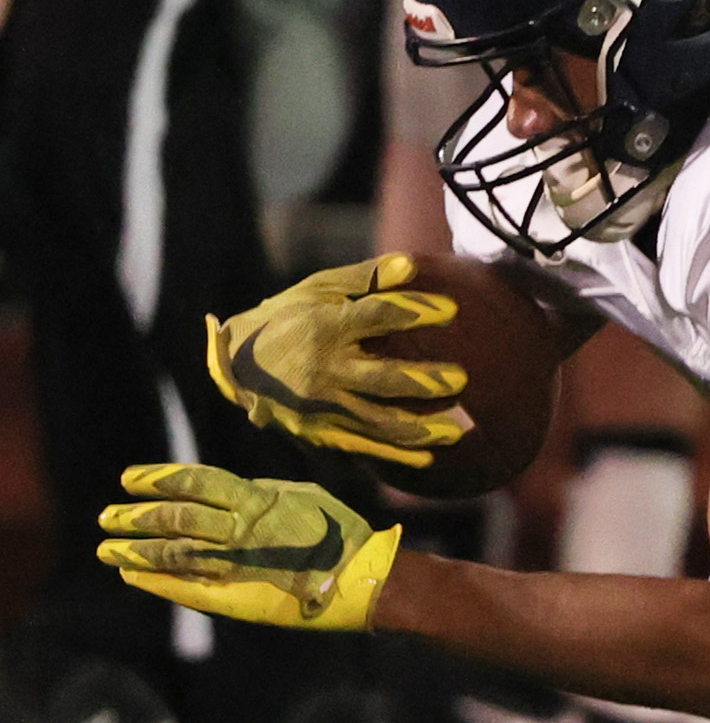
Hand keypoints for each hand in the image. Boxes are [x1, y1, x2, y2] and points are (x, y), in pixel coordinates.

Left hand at [98, 466, 404, 631]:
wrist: (359, 578)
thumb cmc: (337, 531)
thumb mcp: (302, 494)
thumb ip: (260, 492)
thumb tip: (228, 491)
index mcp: (257, 500)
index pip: (195, 482)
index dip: (158, 479)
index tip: (129, 479)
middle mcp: (241, 530)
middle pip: (175, 518)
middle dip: (136, 517)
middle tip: (107, 516)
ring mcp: (236, 563)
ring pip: (173, 553)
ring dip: (135, 550)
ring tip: (108, 549)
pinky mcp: (236, 592)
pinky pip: (187, 584)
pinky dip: (155, 578)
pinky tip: (132, 573)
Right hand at [205, 254, 473, 466]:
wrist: (234, 364)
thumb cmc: (285, 318)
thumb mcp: (316, 289)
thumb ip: (365, 278)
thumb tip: (411, 263)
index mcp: (323, 328)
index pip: (377, 315)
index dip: (415, 311)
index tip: (451, 310)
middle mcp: (321, 370)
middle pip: (381, 378)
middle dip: (424, 381)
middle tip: (462, 380)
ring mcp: (319, 407)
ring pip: (377, 422)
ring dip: (419, 430)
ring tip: (456, 431)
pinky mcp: (317, 433)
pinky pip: (363, 447)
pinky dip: (396, 456)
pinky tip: (428, 458)